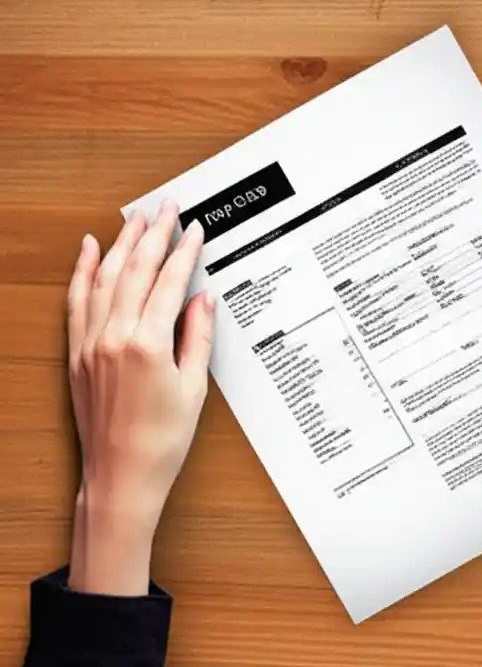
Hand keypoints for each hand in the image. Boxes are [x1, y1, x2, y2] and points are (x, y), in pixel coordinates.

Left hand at [65, 201, 214, 595]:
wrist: (122, 474)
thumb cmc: (164, 439)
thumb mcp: (194, 386)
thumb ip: (198, 336)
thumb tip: (203, 299)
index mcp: (149, 343)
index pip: (169, 283)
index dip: (185, 252)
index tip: (196, 230)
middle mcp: (114, 337)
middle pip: (135, 271)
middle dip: (153, 235)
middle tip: (167, 208)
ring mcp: (91, 343)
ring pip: (104, 279)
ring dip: (121, 244)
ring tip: (135, 219)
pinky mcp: (77, 353)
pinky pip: (78, 301)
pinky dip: (83, 272)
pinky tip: (90, 250)